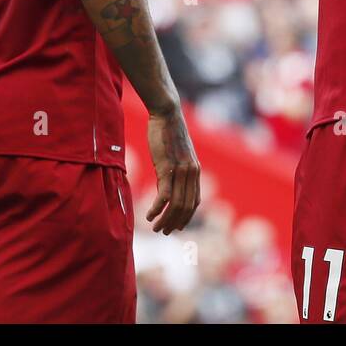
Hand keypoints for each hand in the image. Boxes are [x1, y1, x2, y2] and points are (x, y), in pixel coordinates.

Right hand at [145, 105, 200, 234]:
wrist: (167, 113)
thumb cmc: (168, 133)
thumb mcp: (174, 156)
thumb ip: (173, 174)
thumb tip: (164, 192)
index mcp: (195, 171)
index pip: (195, 202)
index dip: (187, 217)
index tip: (177, 227)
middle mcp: (191, 173)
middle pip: (186, 207)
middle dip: (175, 223)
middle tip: (164, 232)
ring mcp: (181, 171)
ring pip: (176, 205)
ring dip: (166, 220)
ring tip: (156, 229)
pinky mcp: (167, 168)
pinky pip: (164, 196)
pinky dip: (157, 209)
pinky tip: (150, 216)